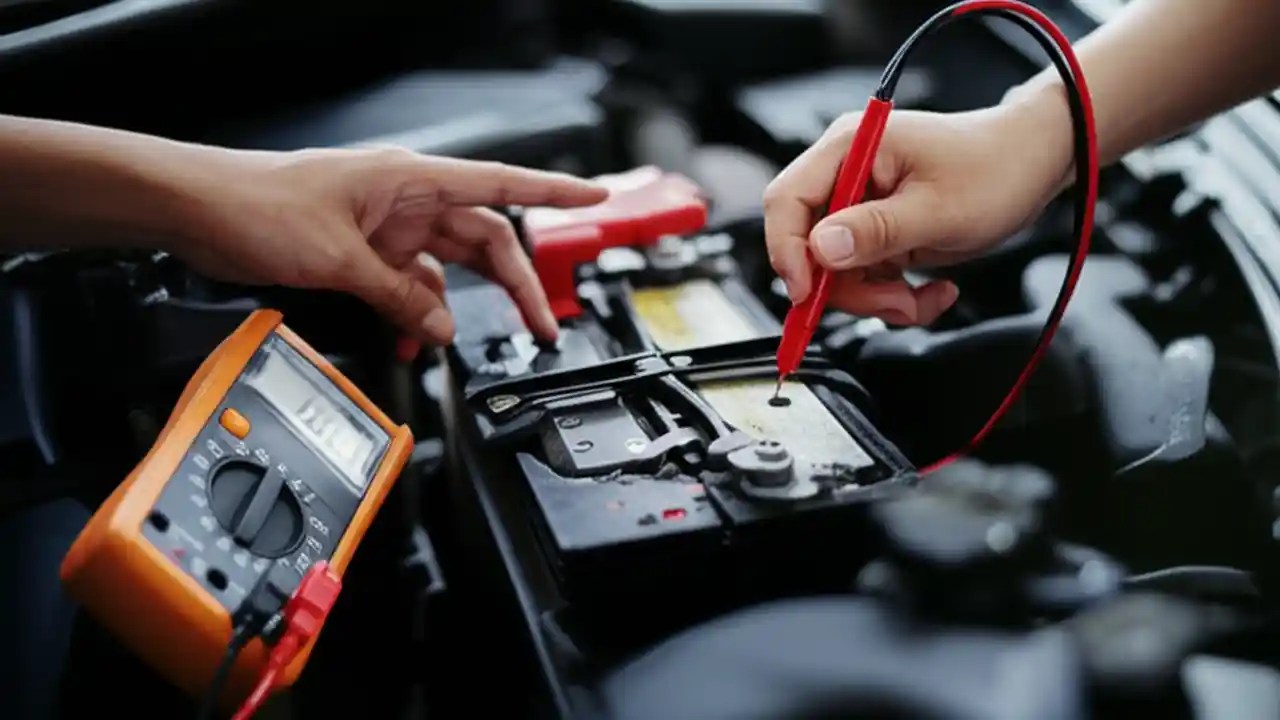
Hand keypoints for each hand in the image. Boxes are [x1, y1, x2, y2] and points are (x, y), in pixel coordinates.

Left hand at [172, 146, 606, 357]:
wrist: (198, 212)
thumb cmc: (258, 205)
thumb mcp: (341, 258)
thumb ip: (399, 295)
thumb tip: (439, 325)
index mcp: (411, 181)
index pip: (501, 185)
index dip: (554, 191)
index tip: (596, 198)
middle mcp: (406, 201)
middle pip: (483, 241)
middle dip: (514, 284)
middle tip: (541, 324)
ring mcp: (386, 227)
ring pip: (446, 271)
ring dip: (452, 308)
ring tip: (454, 341)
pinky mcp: (363, 252)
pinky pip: (408, 287)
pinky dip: (413, 314)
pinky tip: (409, 338)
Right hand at [763, 88, 1072, 324]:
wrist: (1036, 164)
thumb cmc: (997, 168)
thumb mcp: (938, 210)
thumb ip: (876, 231)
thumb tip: (822, 249)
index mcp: (850, 148)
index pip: (787, 200)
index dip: (788, 250)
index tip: (807, 293)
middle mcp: (847, 173)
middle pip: (809, 244)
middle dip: (846, 286)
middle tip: (892, 303)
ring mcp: (861, 205)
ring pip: (836, 271)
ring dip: (876, 298)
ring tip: (920, 299)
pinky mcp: (877, 232)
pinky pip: (864, 277)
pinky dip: (893, 296)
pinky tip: (931, 291)